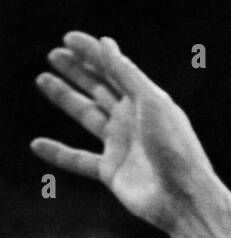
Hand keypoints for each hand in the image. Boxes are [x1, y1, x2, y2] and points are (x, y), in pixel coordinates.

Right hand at [31, 32, 217, 232]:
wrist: (183, 198)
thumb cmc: (175, 148)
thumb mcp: (152, 103)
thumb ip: (126, 73)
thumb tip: (105, 42)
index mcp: (147, 102)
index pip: (115, 71)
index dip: (93, 54)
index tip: (68, 38)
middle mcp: (134, 121)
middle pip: (100, 89)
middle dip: (78, 71)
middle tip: (54, 55)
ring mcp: (122, 146)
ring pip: (87, 116)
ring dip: (66, 98)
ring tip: (43, 79)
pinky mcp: (112, 172)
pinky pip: (78, 160)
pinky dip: (59, 153)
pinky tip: (37, 145)